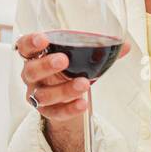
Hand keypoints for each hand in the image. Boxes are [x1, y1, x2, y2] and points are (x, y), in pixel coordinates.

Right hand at [15, 32, 131, 124]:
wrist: (66, 96)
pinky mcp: (46, 111)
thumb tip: (125, 45)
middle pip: (31, 71)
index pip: (25, 46)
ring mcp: (37, 94)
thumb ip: (100, 49)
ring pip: (44, 94)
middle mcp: (32, 75)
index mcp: (36, 55)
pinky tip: (83, 105)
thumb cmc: (69, 68)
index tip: (43, 39)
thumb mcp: (80, 56)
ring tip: (84, 84)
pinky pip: (55, 112)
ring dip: (63, 89)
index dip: (31, 42)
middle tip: (64, 60)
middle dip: (46, 65)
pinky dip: (69, 109)